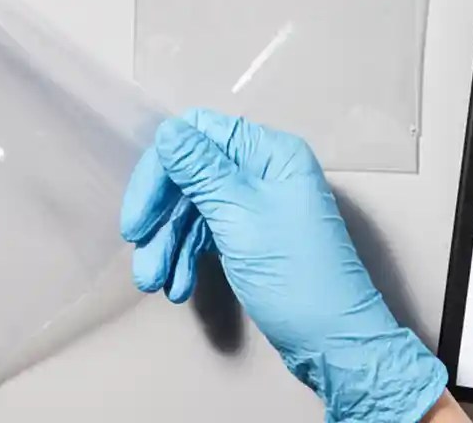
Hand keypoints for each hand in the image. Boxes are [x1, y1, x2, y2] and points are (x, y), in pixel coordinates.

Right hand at [121, 110, 446, 421]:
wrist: (333, 342)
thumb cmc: (294, 275)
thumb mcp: (239, 217)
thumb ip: (200, 171)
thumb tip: (168, 130)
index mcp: (270, 153)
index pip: (199, 134)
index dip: (162, 169)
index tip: (140, 213)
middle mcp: (264, 170)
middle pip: (191, 174)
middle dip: (162, 216)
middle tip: (139, 249)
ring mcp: (257, 204)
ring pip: (195, 209)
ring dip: (169, 243)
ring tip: (154, 283)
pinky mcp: (251, 236)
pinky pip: (208, 233)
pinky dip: (187, 257)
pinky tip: (177, 286)